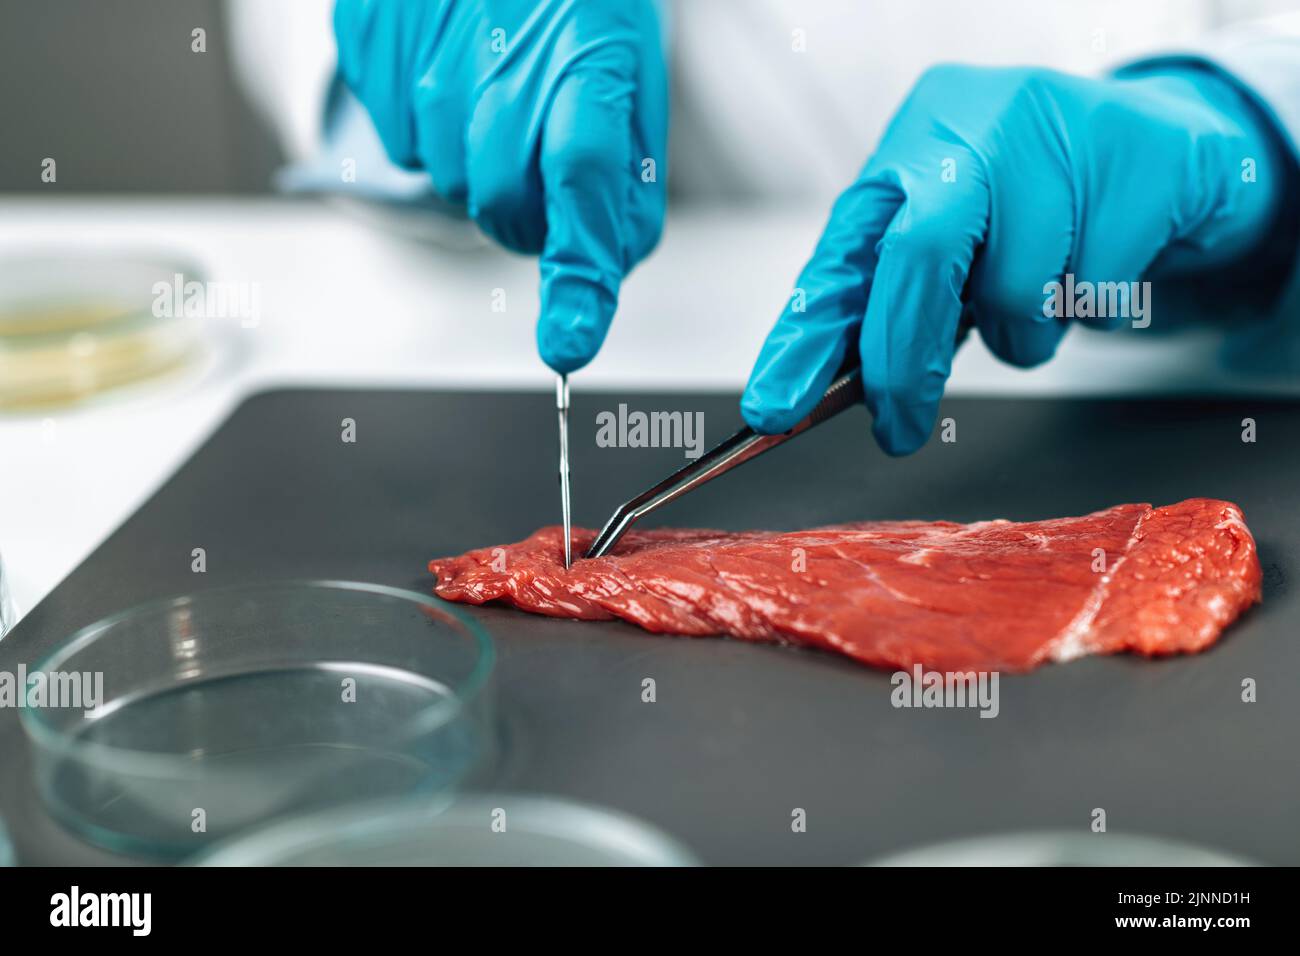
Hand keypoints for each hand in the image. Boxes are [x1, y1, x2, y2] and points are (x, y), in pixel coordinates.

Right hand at [334, 0, 667, 372]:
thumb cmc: (575, 13)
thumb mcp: (630, 84)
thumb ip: (627, 188)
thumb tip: (608, 270)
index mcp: (585, 57)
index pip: (583, 177)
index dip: (576, 269)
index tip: (569, 343)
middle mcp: (500, 52)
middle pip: (500, 200)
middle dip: (523, 211)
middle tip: (538, 158)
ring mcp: (422, 48)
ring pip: (444, 178)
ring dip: (473, 164)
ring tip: (493, 94)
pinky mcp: (367, 39)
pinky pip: (398, 139)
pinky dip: (427, 130)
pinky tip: (449, 74)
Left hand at [741, 63, 1284, 454]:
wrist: (1160, 146)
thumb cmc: (1037, 207)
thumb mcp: (954, 241)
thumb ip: (899, 298)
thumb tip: (837, 390)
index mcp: (911, 150)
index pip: (840, 256)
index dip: (801, 339)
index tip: (773, 408)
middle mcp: (973, 127)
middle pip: (919, 256)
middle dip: (903, 361)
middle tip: (899, 427)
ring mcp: (1057, 131)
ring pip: (1016, 291)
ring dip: (1023, 333)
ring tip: (1045, 295)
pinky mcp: (1136, 159)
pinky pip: (1094, 288)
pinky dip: (1091, 309)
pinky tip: (1100, 265)